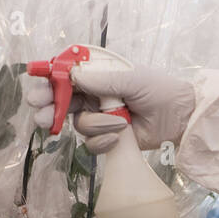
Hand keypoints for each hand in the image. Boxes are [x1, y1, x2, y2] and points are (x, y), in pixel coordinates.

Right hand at [22, 61, 195, 155]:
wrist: (180, 117)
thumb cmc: (159, 89)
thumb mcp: (131, 78)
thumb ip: (101, 79)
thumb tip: (72, 74)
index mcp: (99, 74)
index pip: (66, 75)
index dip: (49, 82)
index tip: (38, 91)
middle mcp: (94, 95)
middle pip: (61, 102)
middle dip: (51, 109)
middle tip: (44, 116)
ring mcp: (99, 117)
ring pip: (77, 124)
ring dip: (96, 125)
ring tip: (119, 122)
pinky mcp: (106, 137)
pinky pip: (90, 142)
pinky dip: (103, 140)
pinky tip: (119, 136)